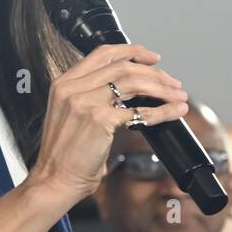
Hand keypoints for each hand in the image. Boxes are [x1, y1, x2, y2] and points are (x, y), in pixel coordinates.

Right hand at [29, 43, 188, 201]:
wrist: (53, 179)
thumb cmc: (63, 155)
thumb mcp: (69, 115)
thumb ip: (90, 98)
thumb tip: (130, 93)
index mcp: (63, 84)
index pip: (103, 54)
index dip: (132, 52)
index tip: (152, 58)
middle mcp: (72, 88)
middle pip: (123, 67)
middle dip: (154, 73)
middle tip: (172, 83)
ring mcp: (85, 102)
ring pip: (133, 82)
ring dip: (162, 87)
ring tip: (178, 95)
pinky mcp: (100, 120)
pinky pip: (140, 111)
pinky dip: (163, 110)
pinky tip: (175, 111)